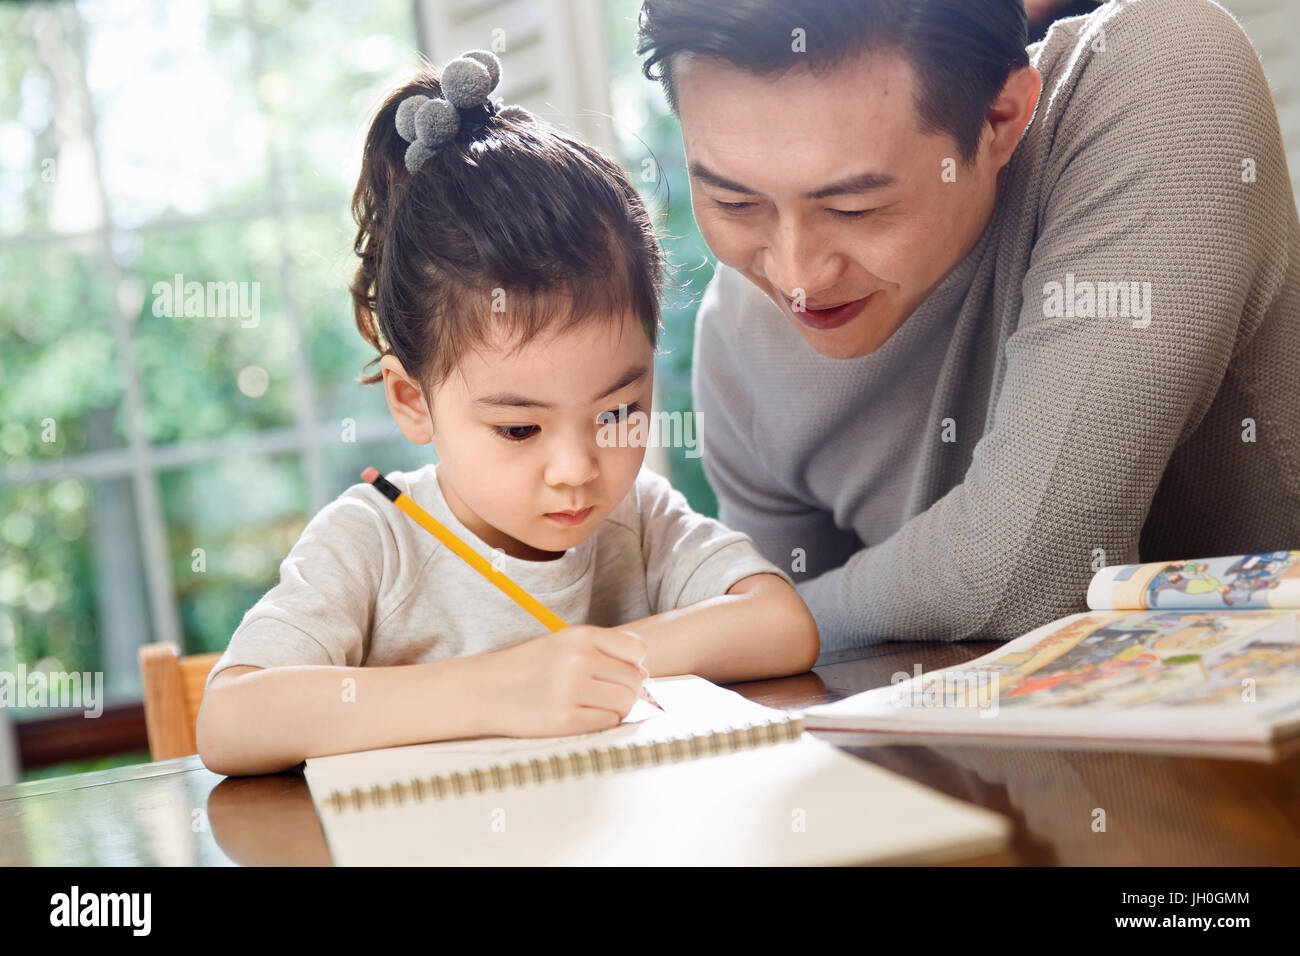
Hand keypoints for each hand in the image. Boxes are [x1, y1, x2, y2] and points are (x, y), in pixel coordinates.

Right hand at [479, 625, 646, 737]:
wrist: (484, 690)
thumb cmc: (529, 667)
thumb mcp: (563, 643)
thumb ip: (603, 651)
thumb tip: (646, 675)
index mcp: (580, 636)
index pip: (637, 651)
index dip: (633, 665)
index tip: (617, 672)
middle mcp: (578, 660)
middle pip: (634, 681)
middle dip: (626, 690)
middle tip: (602, 694)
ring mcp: (572, 691)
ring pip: (625, 703)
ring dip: (616, 708)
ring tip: (592, 705)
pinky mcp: (566, 721)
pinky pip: (608, 723)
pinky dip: (601, 722)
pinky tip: (581, 716)